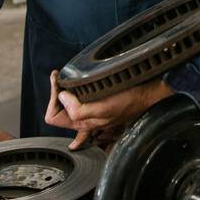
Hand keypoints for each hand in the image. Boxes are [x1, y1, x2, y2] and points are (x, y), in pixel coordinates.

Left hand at [45, 74, 173, 149]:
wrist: (146, 94)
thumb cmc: (128, 101)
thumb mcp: (102, 108)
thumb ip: (79, 110)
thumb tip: (62, 98)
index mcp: (82, 123)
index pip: (53, 116)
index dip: (54, 99)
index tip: (59, 82)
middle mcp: (84, 119)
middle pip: (58, 108)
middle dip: (56, 92)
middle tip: (58, 76)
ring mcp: (91, 110)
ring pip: (67, 103)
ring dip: (63, 90)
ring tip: (62, 77)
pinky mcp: (98, 101)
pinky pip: (79, 101)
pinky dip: (72, 94)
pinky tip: (69, 88)